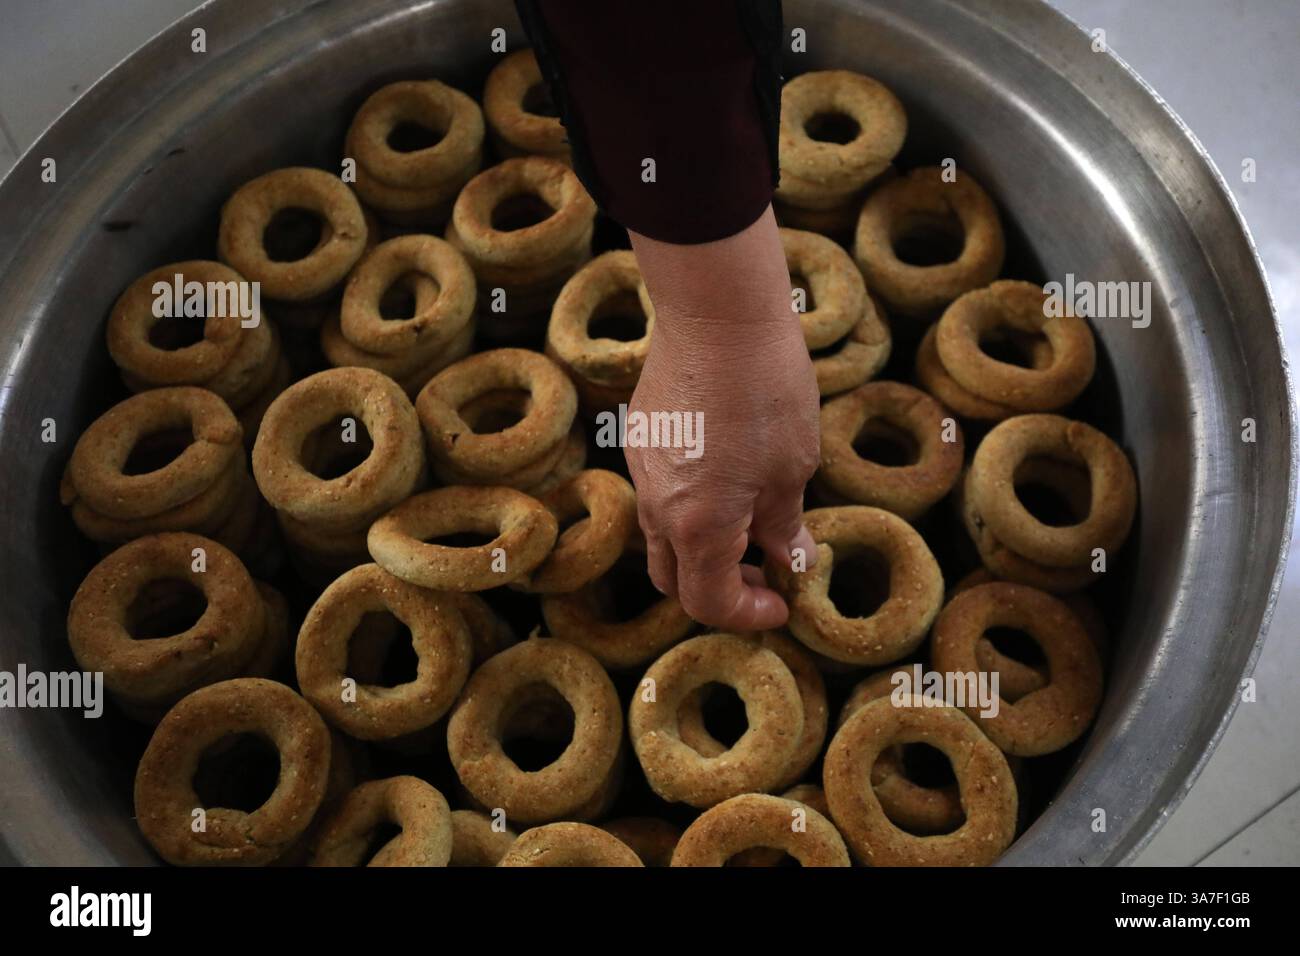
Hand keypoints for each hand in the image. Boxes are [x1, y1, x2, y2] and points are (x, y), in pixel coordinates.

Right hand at [626, 205, 818, 629]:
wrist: (717, 314)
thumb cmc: (764, 390)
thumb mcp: (791, 467)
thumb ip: (783, 524)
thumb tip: (788, 560)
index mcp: (699, 528)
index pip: (710, 602)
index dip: (747, 614)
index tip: (781, 603)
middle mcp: (657, 509)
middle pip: (674, 578)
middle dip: (717, 589)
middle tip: (761, 574)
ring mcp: (641, 470)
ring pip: (661, 534)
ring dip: (701, 546)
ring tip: (749, 521)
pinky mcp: (639, 436)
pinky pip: (657, 491)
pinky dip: (687, 506)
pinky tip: (726, 473)